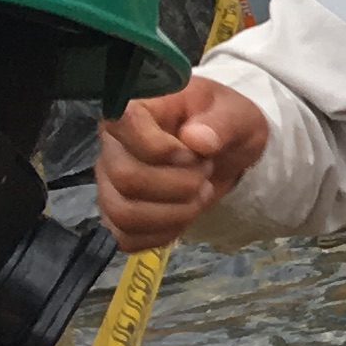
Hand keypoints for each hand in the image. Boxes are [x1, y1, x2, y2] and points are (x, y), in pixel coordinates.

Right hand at [96, 78, 270, 248]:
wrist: (224, 151)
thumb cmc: (222, 124)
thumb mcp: (236, 114)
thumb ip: (221, 123)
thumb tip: (197, 140)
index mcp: (135, 108)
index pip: (123, 126)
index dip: (160, 148)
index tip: (194, 153)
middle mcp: (112, 145)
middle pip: (127, 178)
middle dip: (179, 185)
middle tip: (205, 173)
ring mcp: (109, 181)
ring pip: (123, 213)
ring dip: (174, 213)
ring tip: (199, 194)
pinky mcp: (116, 212)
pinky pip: (125, 237)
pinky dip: (161, 234)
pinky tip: (184, 215)